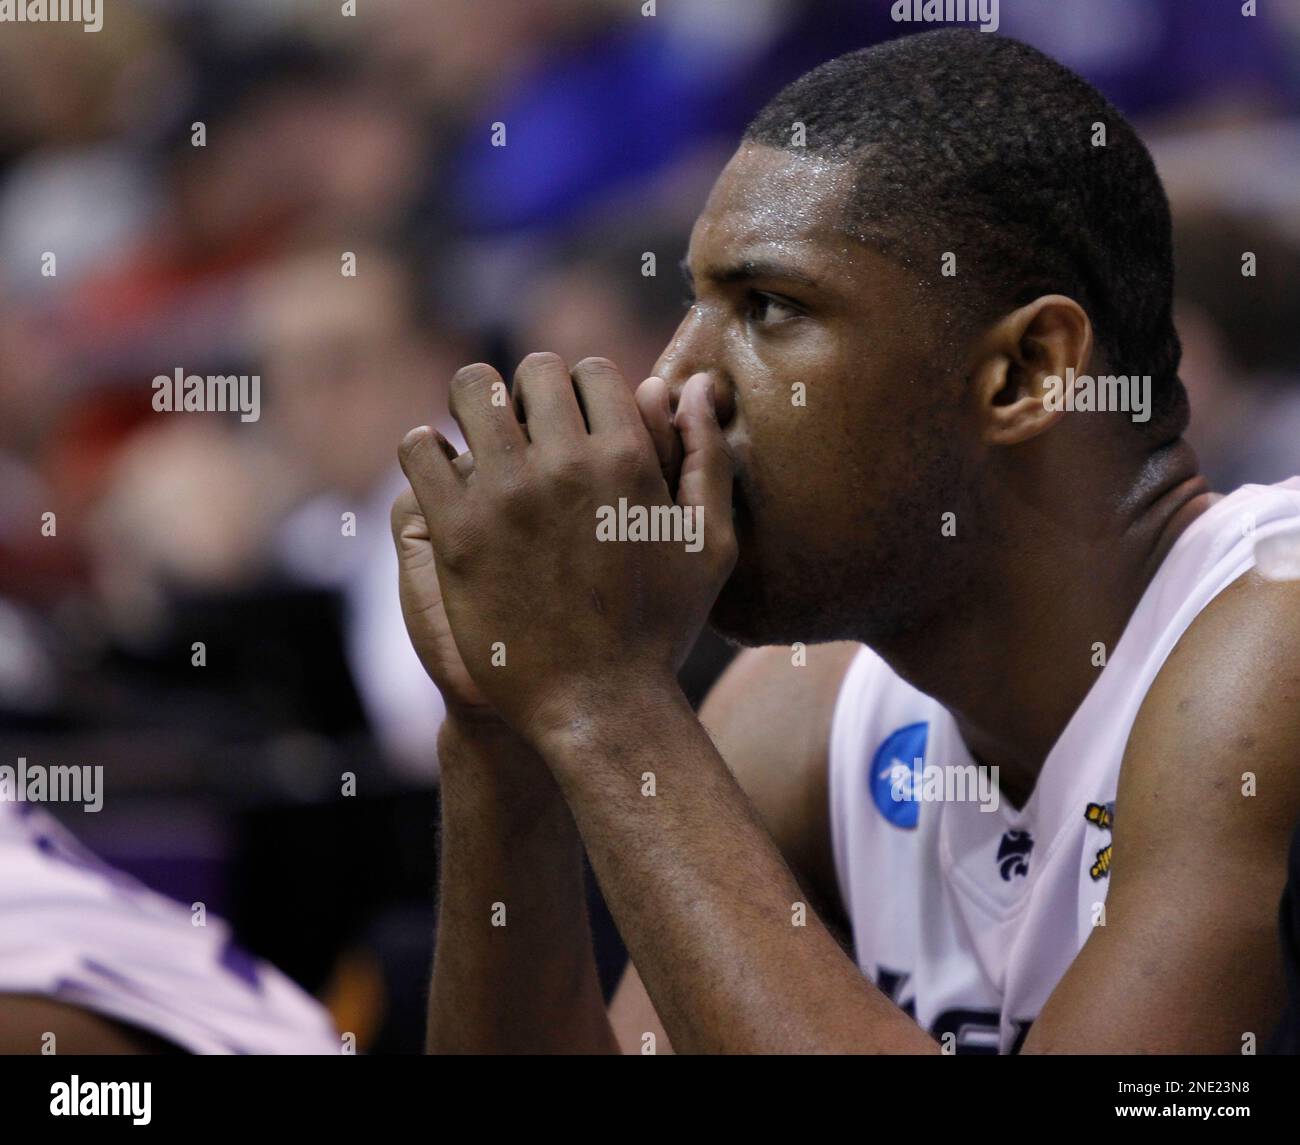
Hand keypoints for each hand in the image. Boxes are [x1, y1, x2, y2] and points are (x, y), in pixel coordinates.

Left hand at [397, 353, 735, 743]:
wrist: (597, 706)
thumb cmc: (661, 629)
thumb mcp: (709, 544)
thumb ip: (706, 457)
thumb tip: (698, 385)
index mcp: (629, 459)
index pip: (591, 371)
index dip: (579, 390)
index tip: (569, 421)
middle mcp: (567, 466)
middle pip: (532, 372)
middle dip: (527, 392)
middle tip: (521, 428)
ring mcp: (507, 497)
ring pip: (470, 392)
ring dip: (472, 405)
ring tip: (477, 439)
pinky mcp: (457, 533)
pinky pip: (420, 450)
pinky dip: (425, 452)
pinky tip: (441, 476)